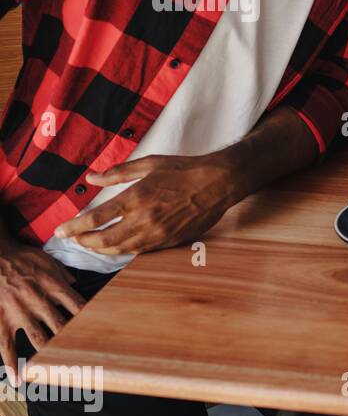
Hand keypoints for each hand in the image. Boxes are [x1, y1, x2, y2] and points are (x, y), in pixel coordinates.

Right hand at [0, 239, 85, 373]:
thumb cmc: (22, 257)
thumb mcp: (49, 260)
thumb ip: (65, 275)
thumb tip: (77, 283)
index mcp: (56, 288)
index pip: (79, 308)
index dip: (91, 322)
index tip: (102, 335)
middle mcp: (41, 302)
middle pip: (63, 327)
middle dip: (74, 343)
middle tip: (87, 359)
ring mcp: (20, 313)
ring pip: (39, 339)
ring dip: (49, 356)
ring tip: (60, 370)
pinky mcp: (1, 319)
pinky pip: (6, 345)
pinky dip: (12, 364)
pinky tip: (18, 378)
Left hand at [53, 154, 246, 256]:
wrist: (219, 183)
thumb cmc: (185, 170)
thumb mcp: (149, 164)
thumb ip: (118, 173)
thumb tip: (92, 178)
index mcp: (136, 198)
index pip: (95, 219)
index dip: (73, 227)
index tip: (60, 231)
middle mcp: (144, 220)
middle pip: (104, 241)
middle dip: (84, 242)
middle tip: (74, 239)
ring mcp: (158, 234)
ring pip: (121, 250)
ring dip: (101, 249)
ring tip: (90, 244)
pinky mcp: (170, 241)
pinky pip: (140, 251)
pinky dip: (123, 251)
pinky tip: (116, 246)